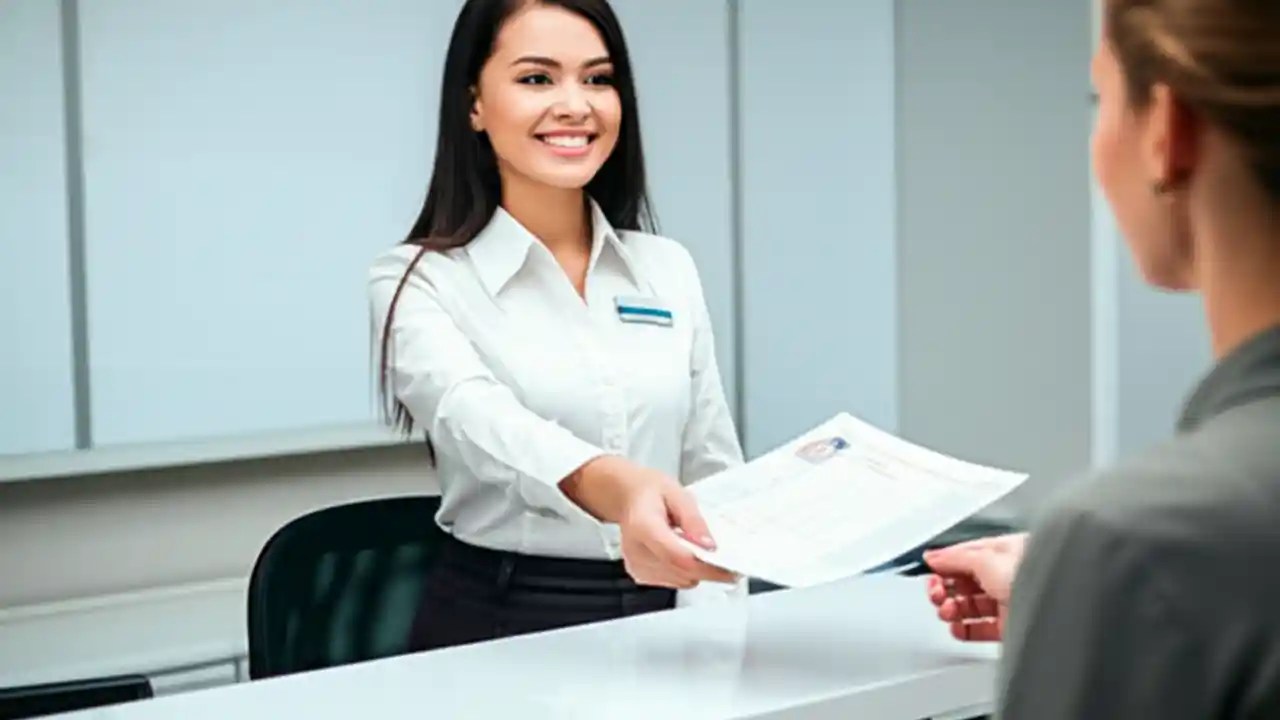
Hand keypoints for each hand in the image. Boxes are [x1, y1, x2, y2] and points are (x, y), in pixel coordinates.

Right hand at [560, 456, 737, 589]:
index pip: (677, 556)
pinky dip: (685, 572)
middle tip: (729, 563)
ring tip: (702, 551)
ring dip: (697, 571)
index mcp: (643, 526)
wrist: (627, 496)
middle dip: (708, 570)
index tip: (730, 569)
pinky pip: (672, 581)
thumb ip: (694, 520)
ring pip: (680, 580)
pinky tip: (685, 554)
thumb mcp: (678, 493)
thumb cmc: (651, 492)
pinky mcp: (639, 574)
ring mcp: (636, 565)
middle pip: (681, 573)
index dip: (706, 566)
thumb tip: (710, 546)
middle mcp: (636, 551)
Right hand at [922, 532, 1026, 641]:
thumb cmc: (1032, 572)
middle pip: (963, 582)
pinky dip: (964, 629)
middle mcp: (1004, 575)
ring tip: (948, 611)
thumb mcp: (986, 557)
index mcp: (1002, 552)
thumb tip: (932, 557)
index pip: (964, 556)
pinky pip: (980, 628)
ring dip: (951, 609)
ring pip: (969, 606)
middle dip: (944, 589)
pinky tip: (957, 628)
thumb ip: (955, 557)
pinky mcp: (1009, 626)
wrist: (1058, 604)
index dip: (944, 565)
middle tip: (937, 594)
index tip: (931, 573)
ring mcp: (1006, 601)